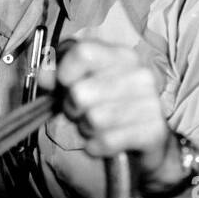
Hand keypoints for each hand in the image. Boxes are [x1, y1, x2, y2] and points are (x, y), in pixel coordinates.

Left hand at [41, 38, 176, 181]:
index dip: (64, 72)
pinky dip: (97, 146)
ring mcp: (151, 102)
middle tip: (83, 111)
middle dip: (73, 108)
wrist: (146, 140)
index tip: (65, 85)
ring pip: (93, 119)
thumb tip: (44, 77)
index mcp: (122, 55)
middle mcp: (141, 74)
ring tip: (96, 126)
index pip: (82, 52)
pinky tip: (105, 141)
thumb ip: (57, 72)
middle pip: (80, 92)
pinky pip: (106, 141)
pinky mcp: (154, 132)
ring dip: (86, 128)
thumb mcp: (81, 82)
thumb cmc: (107, 105)